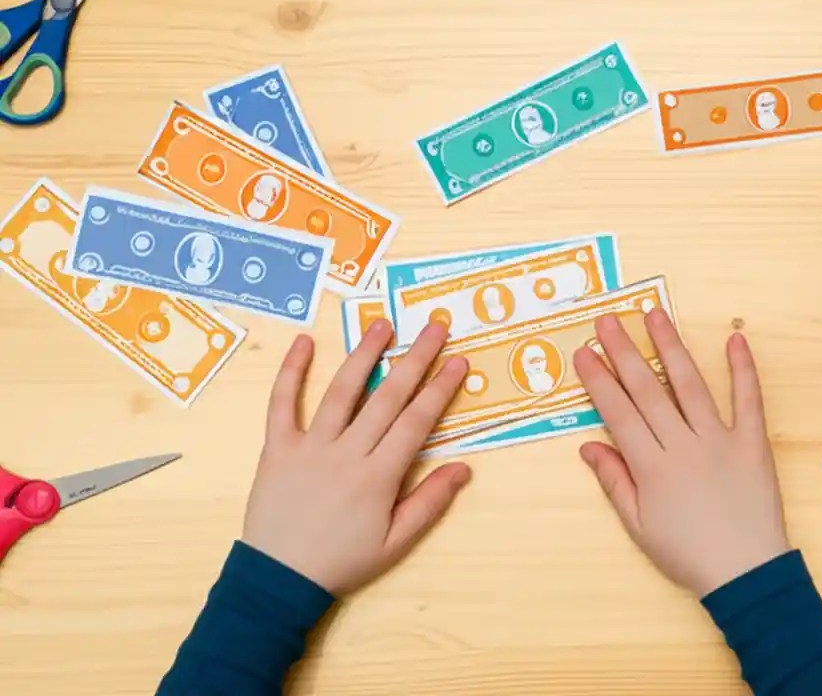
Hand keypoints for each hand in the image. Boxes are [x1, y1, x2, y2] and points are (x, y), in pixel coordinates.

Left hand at [242, 320, 470, 594]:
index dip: (439, 389)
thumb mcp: (395, 542)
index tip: (458, 362)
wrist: (279, 578)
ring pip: (341, 392)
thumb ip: (429, 502)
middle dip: (415, 359)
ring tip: (382, 324)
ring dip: (364, 355)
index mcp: (378, 476)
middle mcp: (347, 453)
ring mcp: (309, 446)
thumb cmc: (342, 561)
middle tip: (434, 327)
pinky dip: (291, 372)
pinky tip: (305, 343)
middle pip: (387, 397)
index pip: (416, 422)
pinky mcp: (277, 447)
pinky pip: (282, 404)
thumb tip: (463, 468)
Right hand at [575, 309, 789, 596]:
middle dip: (624, 352)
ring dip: (671, 347)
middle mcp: (682, 445)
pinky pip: (748, 399)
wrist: (746, 573)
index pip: (618, 413)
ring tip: (655, 314)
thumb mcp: (639, 527)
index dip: (599, 381)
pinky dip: (742, 369)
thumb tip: (588, 446)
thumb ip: (615, 482)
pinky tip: (735, 340)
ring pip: (690, 385)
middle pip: (647, 390)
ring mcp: (719, 440)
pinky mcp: (752, 443)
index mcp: (652, 467)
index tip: (585, 353)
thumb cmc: (688, 554)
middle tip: (607, 320)